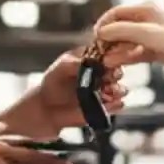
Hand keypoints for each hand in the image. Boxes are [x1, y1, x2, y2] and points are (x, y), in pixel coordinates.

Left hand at [4, 51, 127, 136]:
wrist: (43, 112)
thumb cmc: (50, 86)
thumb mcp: (60, 68)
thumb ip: (77, 63)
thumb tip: (95, 62)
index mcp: (89, 58)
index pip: (108, 51)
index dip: (112, 54)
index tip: (108, 60)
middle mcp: (99, 73)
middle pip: (118, 69)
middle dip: (116, 73)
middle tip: (109, 78)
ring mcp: (102, 91)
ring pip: (120, 88)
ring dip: (118, 90)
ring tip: (107, 92)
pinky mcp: (103, 108)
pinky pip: (117, 105)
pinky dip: (116, 104)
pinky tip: (108, 103)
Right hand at [94, 1, 163, 73]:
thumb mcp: (145, 33)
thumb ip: (121, 31)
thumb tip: (101, 31)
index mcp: (147, 8)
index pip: (117, 12)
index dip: (104, 24)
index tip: (95, 37)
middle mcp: (148, 19)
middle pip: (120, 28)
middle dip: (109, 40)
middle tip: (99, 52)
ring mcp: (152, 35)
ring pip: (127, 42)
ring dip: (116, 51)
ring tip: (106, 61)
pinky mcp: (155, 49)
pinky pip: (135, 52)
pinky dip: (126, 57)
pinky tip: (117, 64)